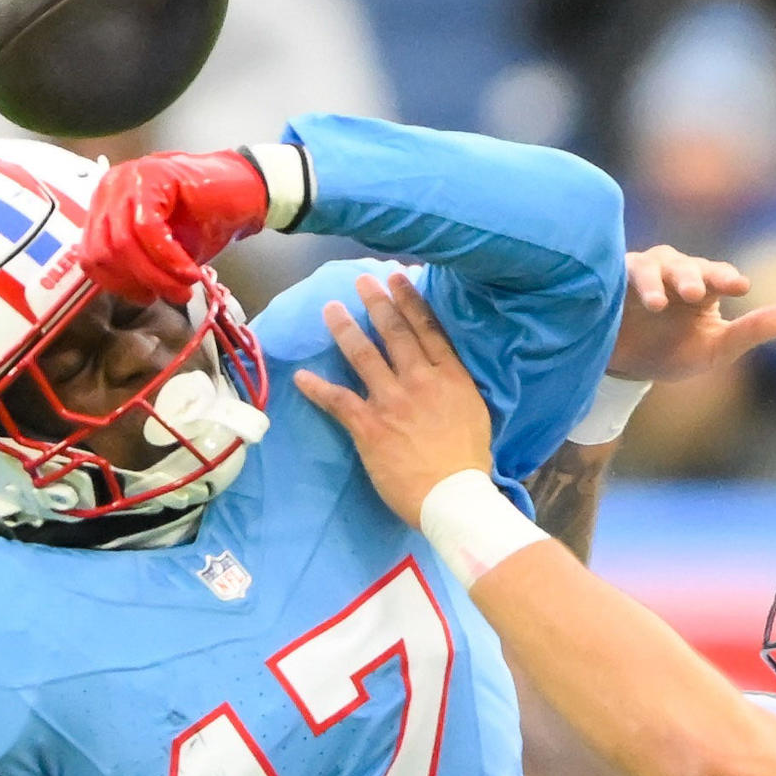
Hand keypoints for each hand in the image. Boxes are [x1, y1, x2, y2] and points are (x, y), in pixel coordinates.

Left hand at [80, 149, 269, 303]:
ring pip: (123, 243)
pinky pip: (147, 230)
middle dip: (138, 282)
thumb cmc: (204, 221)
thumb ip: (134, 266)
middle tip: (172, 295)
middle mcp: (109, 189)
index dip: (117, 284)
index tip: (146, 296)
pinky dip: (168, 259)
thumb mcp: (161, 253)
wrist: (245, 193)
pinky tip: (190, 273)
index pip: (90, 255)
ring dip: (156, 275)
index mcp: (105, 207)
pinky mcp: (152, 178)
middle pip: (103, 251)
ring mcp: (128, 180)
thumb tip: (125, 290)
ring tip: (184, 289)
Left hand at [293, 270, 498, 514]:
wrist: (452, 496)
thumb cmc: (468, 462)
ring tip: (330, 309)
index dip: (410, 301)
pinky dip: (317, 387)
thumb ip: (456, 386)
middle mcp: (420, 380)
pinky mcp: (370, 426)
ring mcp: (393, 401)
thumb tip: (444, 372)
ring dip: (344, 329)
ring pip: (363, 355)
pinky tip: (301, 376)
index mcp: (450, 376)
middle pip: (394, 332)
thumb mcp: (474, 411)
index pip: (427, 328)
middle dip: (376, 303)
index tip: (396, 278)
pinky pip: (338, 400)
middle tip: (361, 282)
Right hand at [606, 245, 775, 383]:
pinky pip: (619, 274)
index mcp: (703, 285)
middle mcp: (673, 272)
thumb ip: (752, 330)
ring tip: (658, 304)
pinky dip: (623, 282)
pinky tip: (623, 296)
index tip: (738, 287)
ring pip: (651, 268)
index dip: (726, 278)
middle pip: (685, 267)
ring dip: (656, 282)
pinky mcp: (612, 280)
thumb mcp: (716, 349)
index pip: (718, 275)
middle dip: (690, 278)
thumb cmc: (673, 354)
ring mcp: (642, 273)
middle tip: (695, 294)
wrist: (624, 371)